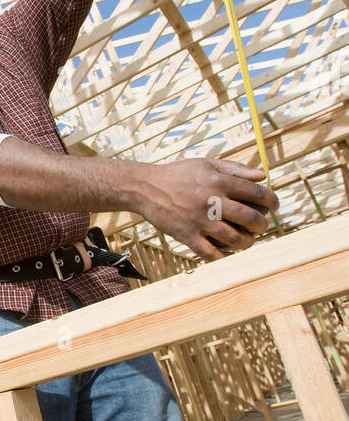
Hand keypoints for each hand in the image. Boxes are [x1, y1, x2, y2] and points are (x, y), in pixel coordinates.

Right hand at [136, 156, 278, 261]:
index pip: (257, 193)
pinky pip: (211, 254)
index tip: (275, 206)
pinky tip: (227, 251)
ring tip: (247, 240)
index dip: (272, 201)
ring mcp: (200, 221)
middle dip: (262, 225)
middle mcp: (212, 202)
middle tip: (261, 226)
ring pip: (235, 239)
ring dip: (247, 242)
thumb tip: (261, 176)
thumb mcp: (206, 164)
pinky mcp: (187, 236)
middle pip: (251, 219)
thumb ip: (235, 168)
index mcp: (219, 182)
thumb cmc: (178, 174)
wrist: (145, 188)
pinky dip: (223, 256)